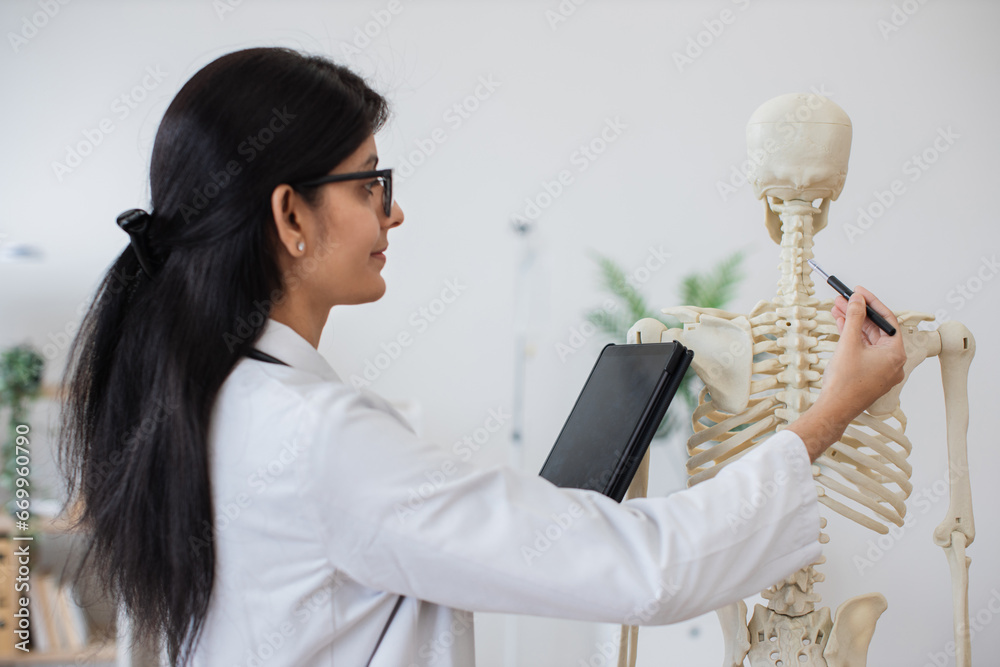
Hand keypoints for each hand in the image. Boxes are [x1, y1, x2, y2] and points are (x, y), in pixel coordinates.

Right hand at [789, 286, 905, 460]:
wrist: (834, 408)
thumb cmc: (845, 384)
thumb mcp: (849, 343)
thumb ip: (855, 317)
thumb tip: (857, 300)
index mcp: (895, 354)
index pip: (887, 320)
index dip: (872, 303)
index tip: (859, 292)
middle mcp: (892, 362)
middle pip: (877, 330)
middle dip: (859, 313)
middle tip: (844, 299)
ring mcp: (881, 369)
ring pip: (869, 340)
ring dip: (854, 324)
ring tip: (838, 309)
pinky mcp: (870, 374)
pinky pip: (864, 350)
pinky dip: (854, 338)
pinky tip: (841, 326)